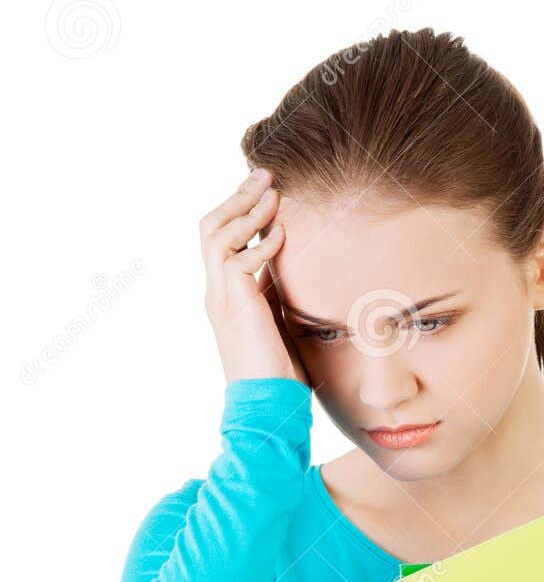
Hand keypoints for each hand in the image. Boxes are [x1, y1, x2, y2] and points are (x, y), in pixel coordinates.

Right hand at [200, 168, 309, 384]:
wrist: (268, 407)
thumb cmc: (281, 373)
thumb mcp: (281, 321)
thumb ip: (278, 291)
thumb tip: (294, 265)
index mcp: (227, 294)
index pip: (222, 238)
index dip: (241, 209)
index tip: (268, 189)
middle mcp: (217, 292)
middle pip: (210, 226)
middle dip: (238, 196)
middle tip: (266, 174)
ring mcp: (221, 298)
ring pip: (216, 235)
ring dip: (246, 210)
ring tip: (273, 195)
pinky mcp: (234, 307)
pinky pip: (237, 259)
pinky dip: (259, 244)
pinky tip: (282, 237)